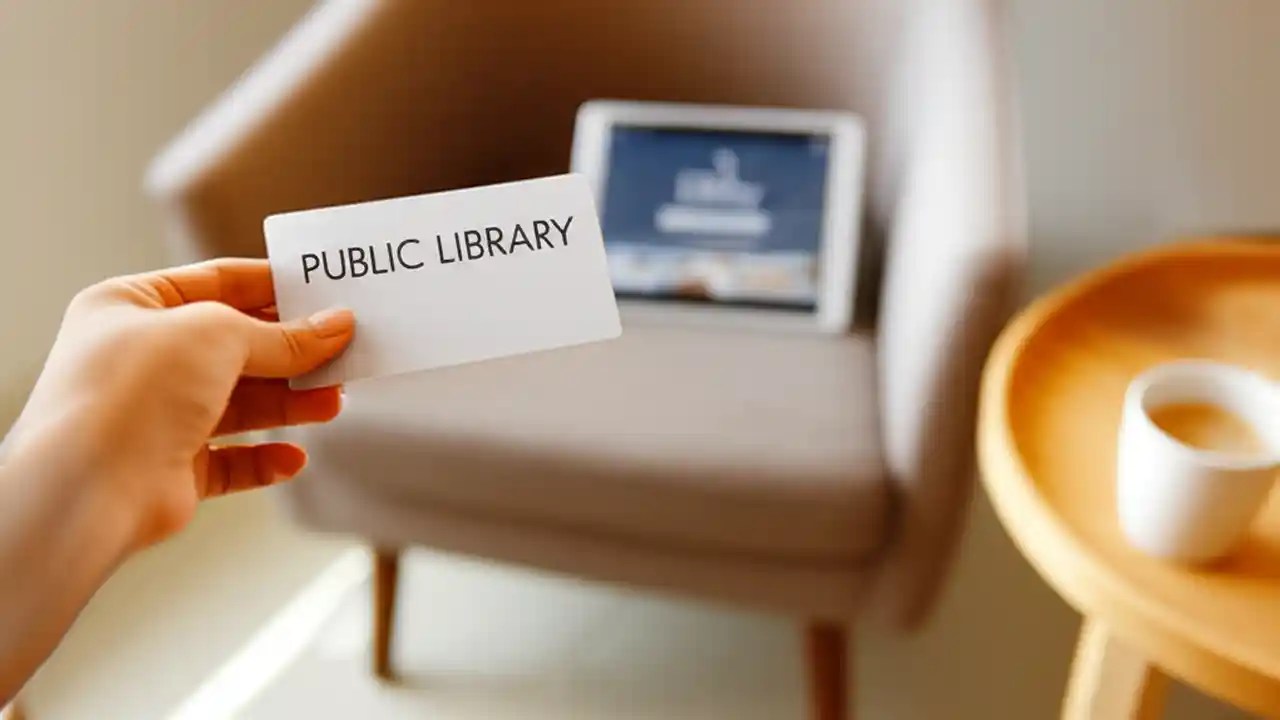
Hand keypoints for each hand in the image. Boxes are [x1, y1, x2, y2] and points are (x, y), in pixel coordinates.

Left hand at [4, 258, 354, 548]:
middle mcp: (139, 359)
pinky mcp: (171, 469)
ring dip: (290, 402)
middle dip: (292, 351)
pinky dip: (265, 459)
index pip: (215, 282)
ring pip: (240, 404)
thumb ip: (282, 334)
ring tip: (333, 401)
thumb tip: (336, 327)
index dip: (273, 286)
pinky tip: (293, 457)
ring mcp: (154, 416)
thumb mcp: (218, 335)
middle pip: (235, 346)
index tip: (325, 292)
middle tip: (344, 350)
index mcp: (129, 306)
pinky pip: (231, 461)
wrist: (88, 490)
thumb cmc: (129, 393)